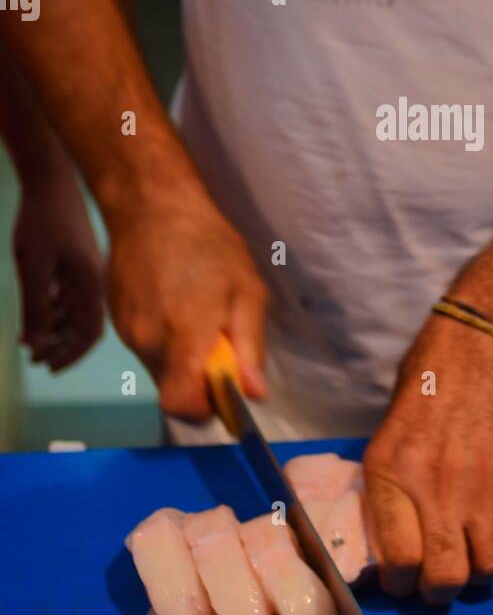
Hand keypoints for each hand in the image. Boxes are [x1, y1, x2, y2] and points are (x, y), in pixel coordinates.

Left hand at [13, 168, 104, 370]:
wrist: (49, 179)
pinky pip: (69, 294)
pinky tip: (35, 312)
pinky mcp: (76, 261)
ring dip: (54, 328)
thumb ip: (36, 308)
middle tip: (34, 358)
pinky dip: (53, 308)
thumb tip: (36, 344)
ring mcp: (86, 270)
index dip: (71, 354)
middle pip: (83, 325)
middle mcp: (94, 280)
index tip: (48, 367)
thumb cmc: (42, 221)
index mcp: (90, 284)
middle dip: (59, 345)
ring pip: (74, 311)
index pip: (89, 333)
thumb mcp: (34, 268)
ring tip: (28, 338)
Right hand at [106, 187, 268, 418]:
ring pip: (159, 369)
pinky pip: (145, 347)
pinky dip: (163, 339)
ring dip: (181, 357)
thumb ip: (249, 346)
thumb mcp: (247, 290)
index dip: (205, 408)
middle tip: (218, 341)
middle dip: (198, 378)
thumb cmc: (208, 244)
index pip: (182, 405)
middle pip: (173, 389)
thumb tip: (254, 394)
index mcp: (183, 338)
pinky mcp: (116, 320)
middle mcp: (148, 342)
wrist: (151, 206)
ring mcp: (127, 332)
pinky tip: (175, 303)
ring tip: (196, 314)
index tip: (223, 390)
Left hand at [363, 310, 492, 603]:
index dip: (400, 584)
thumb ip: (393, 490)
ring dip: (482, 567)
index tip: (404, 579)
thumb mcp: (390, 435)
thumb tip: (396, 543)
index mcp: (392, 475)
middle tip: (440, 578)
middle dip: (441, 591)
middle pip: (446, 577)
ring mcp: (484, 485)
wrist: (482, 343)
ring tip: (474, 550)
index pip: (398, 563)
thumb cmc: (427, 383)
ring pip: (490, 565)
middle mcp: (436, 487)